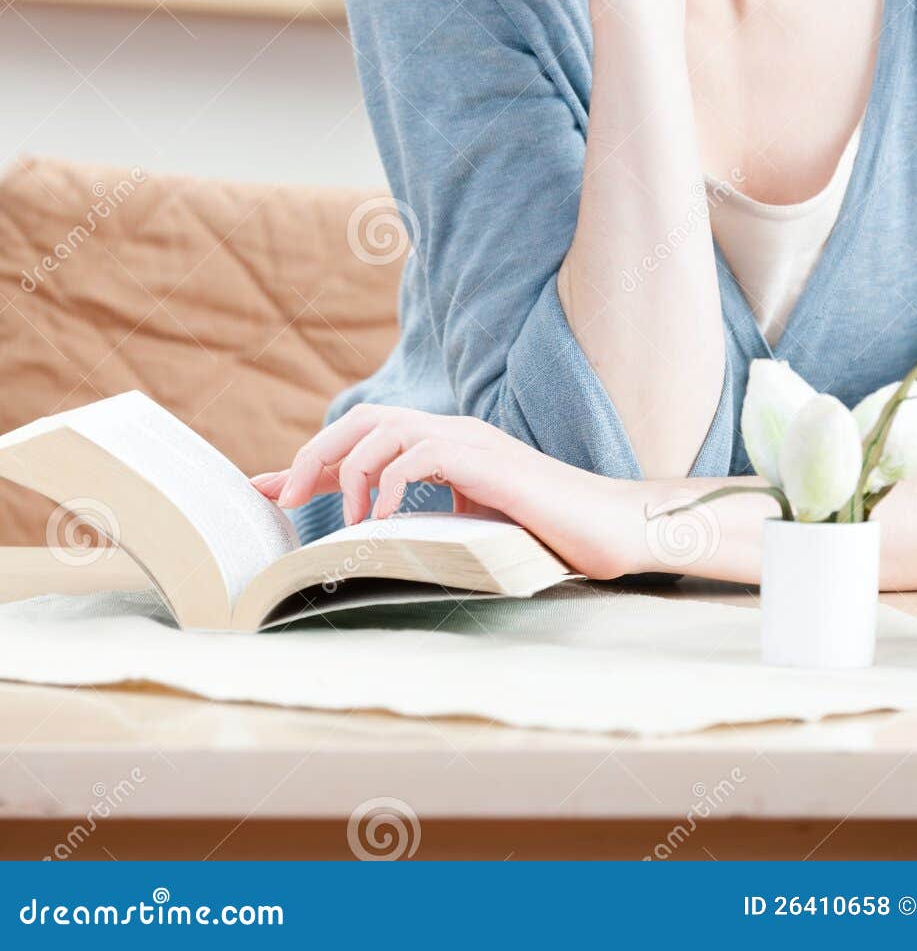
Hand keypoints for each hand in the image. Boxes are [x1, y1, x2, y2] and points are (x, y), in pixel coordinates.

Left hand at [250, 404, 647, 581]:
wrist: (607, 531)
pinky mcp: (484, 456)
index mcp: (443, 445)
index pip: (363, 440)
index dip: (310, 462)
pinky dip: (390, 483)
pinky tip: (386, 520)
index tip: (262, 488)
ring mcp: (468, 437)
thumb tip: (371, 545)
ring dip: (350, 473)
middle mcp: (450, 430)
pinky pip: (417, 452)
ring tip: (349, 523)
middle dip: (311, 456)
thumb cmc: (546, 536)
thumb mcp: (468, 529)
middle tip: (281, 500)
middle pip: (360, 419)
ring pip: (381, 428)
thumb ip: (425, 524)